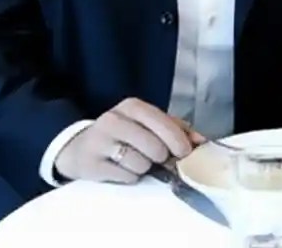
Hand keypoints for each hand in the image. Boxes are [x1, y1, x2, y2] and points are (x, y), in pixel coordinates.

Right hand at [55, 98, 203, 182]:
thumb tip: (201, 141)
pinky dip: (129, 176)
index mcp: (132, 106)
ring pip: (140, 164)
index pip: (161, 122)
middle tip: (157, 158)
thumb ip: (176, 129)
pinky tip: (121, 169)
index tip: (184, 152)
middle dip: (161, 156)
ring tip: (135, 161)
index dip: (177, 140)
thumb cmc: (123, 135)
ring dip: (144, 168)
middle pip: (154, 146)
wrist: (80, 148)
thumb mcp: (147, 125)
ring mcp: (100, 141)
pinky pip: (125, 176)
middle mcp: (113, 119)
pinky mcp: (91, 164)